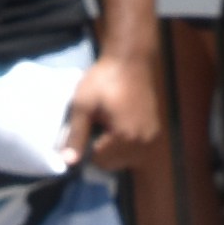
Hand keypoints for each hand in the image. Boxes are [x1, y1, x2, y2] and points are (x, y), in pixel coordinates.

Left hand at [60, 44, 166, 177]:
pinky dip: (125, 146)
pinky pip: (136, 151)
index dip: (85, 149)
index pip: (99, 161)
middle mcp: (143, 142)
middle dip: (100, 151)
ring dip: (113, 150)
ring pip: (125, 160)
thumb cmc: (104, 80)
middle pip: (113, 164)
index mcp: (125, 137)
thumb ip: (76, 136)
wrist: (130, 60)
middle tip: (94, 127)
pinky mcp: (155, 131)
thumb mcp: (83, 106)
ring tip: (105, 127)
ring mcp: (152, 137)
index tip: (82, 131)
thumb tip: (68, 163)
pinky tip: (116, 127)